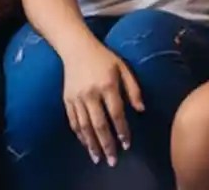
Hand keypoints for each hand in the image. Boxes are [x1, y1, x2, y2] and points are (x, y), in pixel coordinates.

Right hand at [60, 41, 144, 166]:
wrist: (77, 48)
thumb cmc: (105, 58)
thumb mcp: (124, 68)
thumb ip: (133, 88)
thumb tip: (141, 110)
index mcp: (108, 85)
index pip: (116, 113)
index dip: (122, 130)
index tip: (126, 144)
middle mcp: (91, 93)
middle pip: (99, 124)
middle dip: (106, 144)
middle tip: (112, 160)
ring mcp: (77, 98)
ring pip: (84, 126)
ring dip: (91, 144)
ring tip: (98, 158)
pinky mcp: (67, 99)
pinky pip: (73, 121)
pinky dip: (80, 134)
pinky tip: (86, 143)